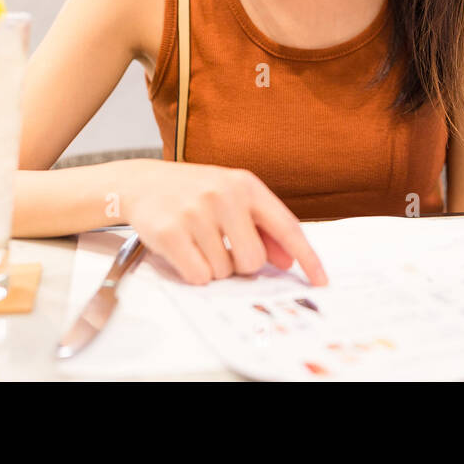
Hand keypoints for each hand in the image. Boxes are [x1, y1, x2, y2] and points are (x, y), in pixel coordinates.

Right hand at [120, 160, 327, 286]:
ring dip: (213, 267)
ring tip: (198, 242)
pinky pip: (199, 276)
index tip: (321, 281)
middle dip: (241, 265)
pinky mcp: (171, 232)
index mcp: (246, 185)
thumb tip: (288, 260)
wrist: (142, 182)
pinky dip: (194, 273)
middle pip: (253, 260)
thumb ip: (263, 228)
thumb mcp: (233, 199)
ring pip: (224, 271)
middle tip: (223, 248)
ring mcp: (196, 212)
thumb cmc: (194, 193)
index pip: (286, 226)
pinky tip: (185, 251)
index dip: (307, 257)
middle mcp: (224, 195)